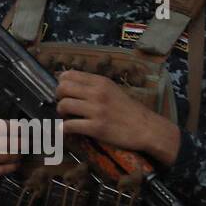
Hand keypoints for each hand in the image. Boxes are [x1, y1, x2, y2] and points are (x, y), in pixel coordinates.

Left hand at [54, 70, 179, 163]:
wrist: (147, 128)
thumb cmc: (129, 110)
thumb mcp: (112, 90)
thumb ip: (93, 86)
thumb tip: (68, 84)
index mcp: (100, 81)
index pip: (68, 75)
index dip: (61, 83)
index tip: (65, 92)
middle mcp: (97, 93)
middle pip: (62, 88)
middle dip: (58, 97)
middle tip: (64, 105)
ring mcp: (97, 110)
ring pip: (63, 105)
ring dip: (61, 113)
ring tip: (67, 117)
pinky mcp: (97, 128)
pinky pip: (70, 125)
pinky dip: (64, 129)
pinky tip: (67, 130)